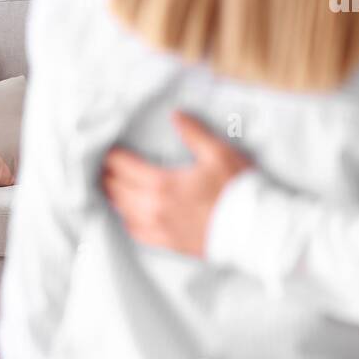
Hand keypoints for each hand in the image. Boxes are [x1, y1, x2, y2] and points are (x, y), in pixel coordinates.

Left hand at [100, 110, 250, 256]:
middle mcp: (154, 208)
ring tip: (110, 186)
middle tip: (104, 165)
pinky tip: (127, 214)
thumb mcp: (218, 153)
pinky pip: (137, 233)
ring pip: (123, 212)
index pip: (123, 167)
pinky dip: (126, 220)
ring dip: (113, 197)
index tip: (109, 149)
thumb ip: (193, 133)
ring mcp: (160, 228)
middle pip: (117, 190)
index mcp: (163, 184)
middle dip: (108, 175)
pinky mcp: (168, 243)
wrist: (254, 229)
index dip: (112, 156)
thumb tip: (176, 115)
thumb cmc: (238, 190)